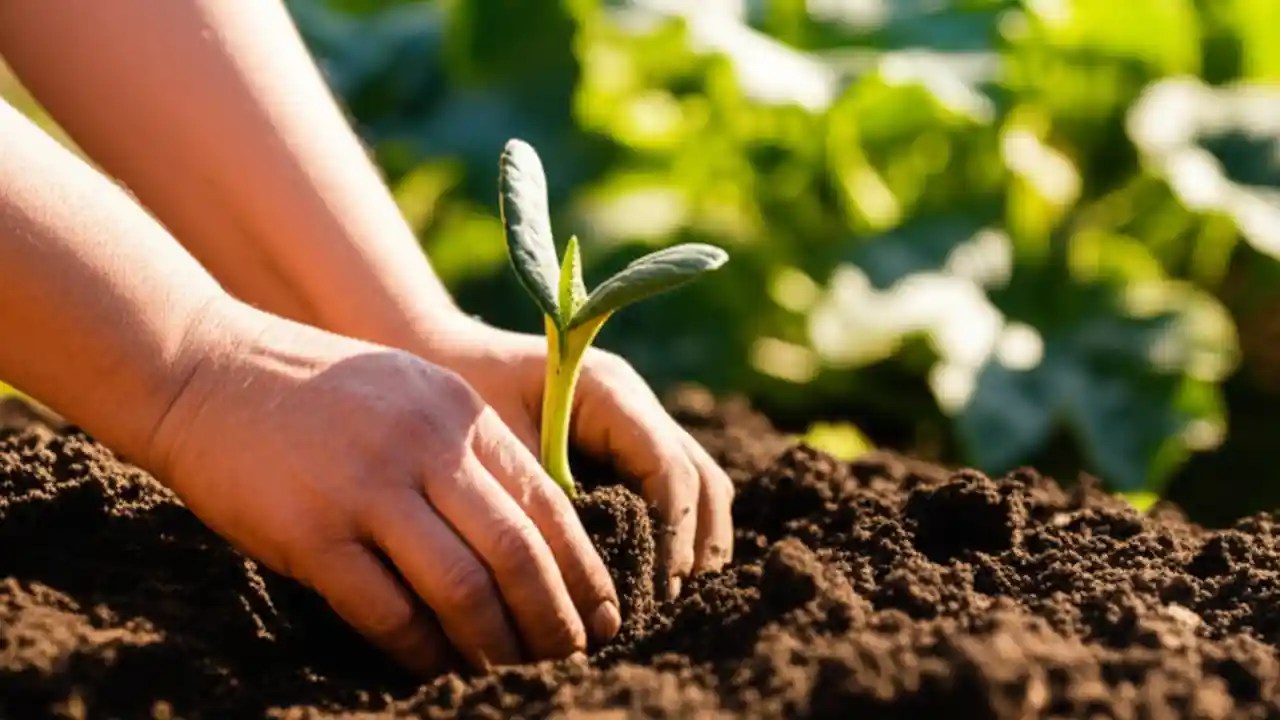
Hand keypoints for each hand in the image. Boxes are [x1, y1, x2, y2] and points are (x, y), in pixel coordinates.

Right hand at [144, 302, 620, 674]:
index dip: (583, 569)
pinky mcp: (311, 532)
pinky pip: (386, 611)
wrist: (208, 370)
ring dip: (494, 644)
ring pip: (461, 587)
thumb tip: (536, 534)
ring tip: (512, 674)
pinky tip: (436, 668)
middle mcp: (424, 447)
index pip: (548, 503)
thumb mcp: (414, 393)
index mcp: (459, 414)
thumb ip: (472, 451)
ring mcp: (366, 489)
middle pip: (516, 551)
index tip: (604, 613)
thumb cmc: (320, 391)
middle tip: (571, 656)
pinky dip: (420, 650)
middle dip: (554, 617)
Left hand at [420, 317, 734, 596]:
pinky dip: (678, 536)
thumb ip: (544, 498)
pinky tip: (656, 582)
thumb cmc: (464, 397)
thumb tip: (585, 569)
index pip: (667, 467)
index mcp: (610, 390)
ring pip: (702, 487)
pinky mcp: (632, 449)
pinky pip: (676, 493)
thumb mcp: (497, 445)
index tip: (656, 588)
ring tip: (670, 602)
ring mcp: (641, 426)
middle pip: (702, 479)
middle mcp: (638, 404)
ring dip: (696, 545)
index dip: (672, 531)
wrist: (444, 360)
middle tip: (671, 605)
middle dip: (696, 545)